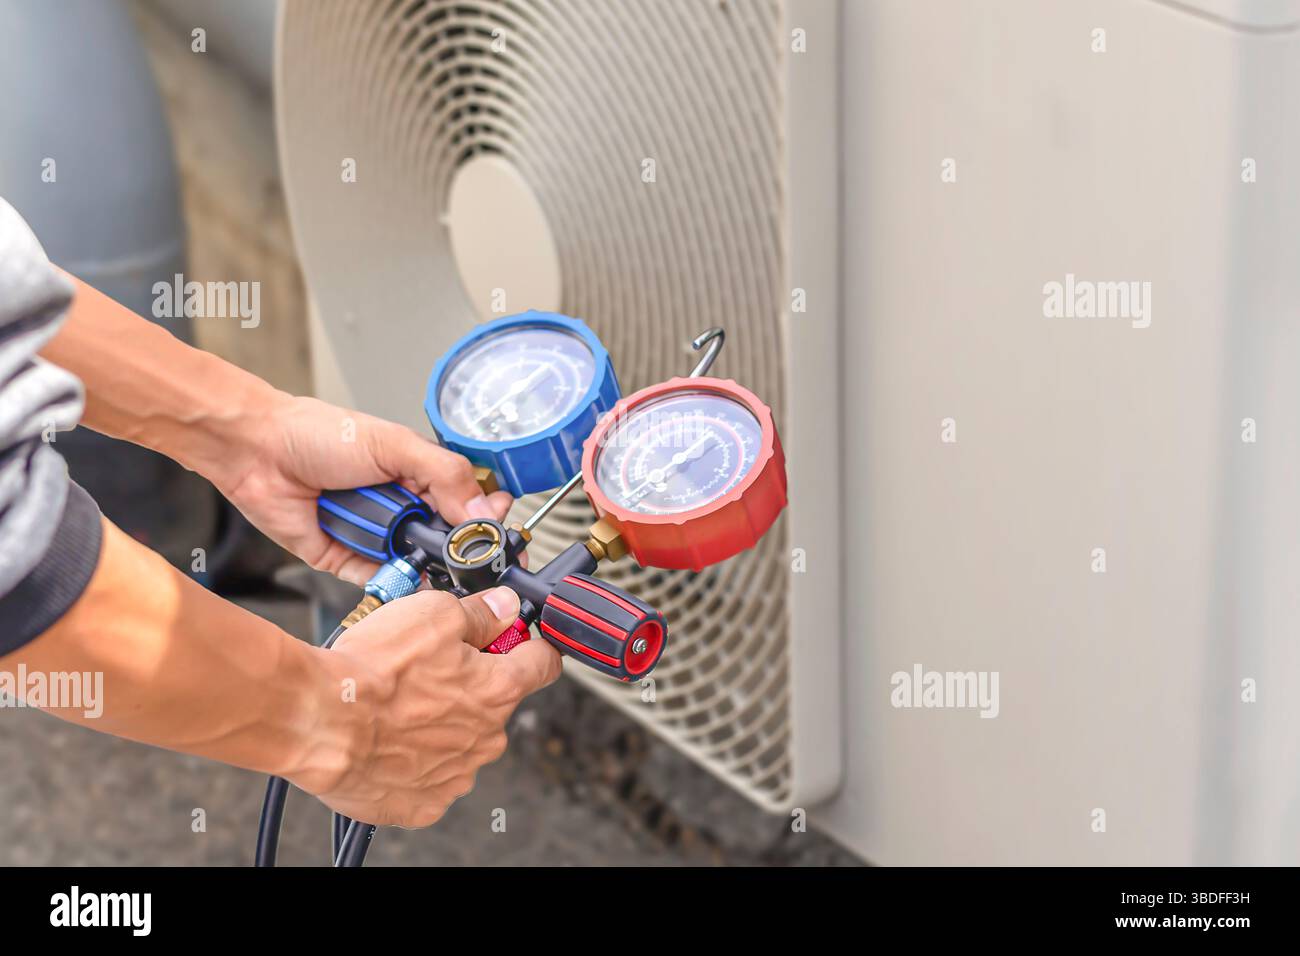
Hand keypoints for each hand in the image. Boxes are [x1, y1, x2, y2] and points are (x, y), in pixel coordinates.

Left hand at [220, 395, 513, 583]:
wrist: (257, 451)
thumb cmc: (319, 434)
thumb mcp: (395, 445)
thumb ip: (444, 474)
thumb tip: (485, 508)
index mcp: (421, 476)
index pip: (470, 505)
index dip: (488, 522)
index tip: (503, 536)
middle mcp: (403, 509)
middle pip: (449, 543)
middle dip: (462, 553)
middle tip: (476, 559)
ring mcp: (378, 537)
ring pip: (419, 566)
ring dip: (428, 569)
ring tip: (439, 567)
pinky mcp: (348, 561)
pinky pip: (381, 583)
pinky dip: (394, 585)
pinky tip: (406, 581)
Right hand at [295, 586, 561, 827]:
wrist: (320, 721)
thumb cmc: (374, 671)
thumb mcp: (435, 614)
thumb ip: (480, 612)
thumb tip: (504, 606)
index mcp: (498, 690)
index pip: (543, 664)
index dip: (530, 645)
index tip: (516, 639)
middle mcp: (487, 737)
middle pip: (496, 703)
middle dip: (471, 684)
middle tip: (430, 668)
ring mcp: (457, 775)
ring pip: (462, 741)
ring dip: (441, 723)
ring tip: (398, 704)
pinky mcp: (423, 803)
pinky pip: (430, 777)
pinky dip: (414, 760)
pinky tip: (389, 739)